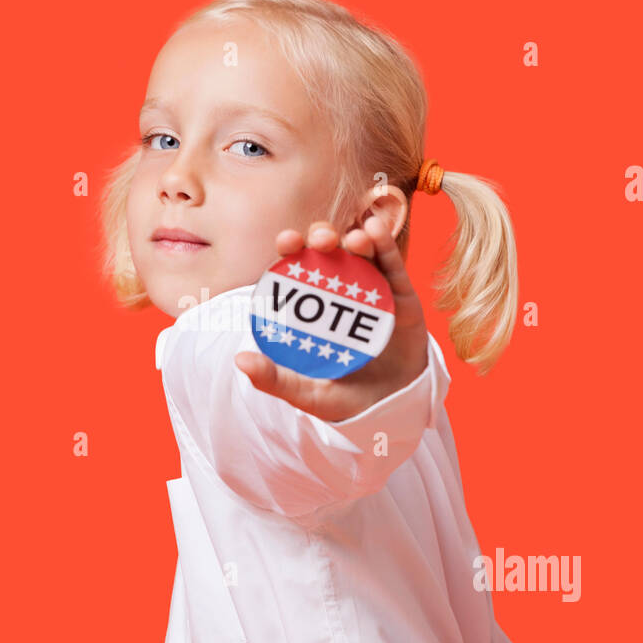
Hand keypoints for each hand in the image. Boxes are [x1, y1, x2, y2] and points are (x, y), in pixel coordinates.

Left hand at [234, 214, 429, 422]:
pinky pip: (393, 267)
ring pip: (361, 255)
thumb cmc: (345, 400)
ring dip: (356, 240)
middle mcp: (340, 292)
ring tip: (354, 240)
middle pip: (328, 255)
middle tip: (321, 241)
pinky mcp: (401, 296)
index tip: (286, 241)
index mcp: (312, 309)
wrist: (392, 412)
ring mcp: (372, 290)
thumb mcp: (307, 393)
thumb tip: (240, 360)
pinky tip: (375, 230)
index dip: (290, 250)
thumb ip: (275, 379)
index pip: (296, 271)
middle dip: (322, 238)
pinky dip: (385, 246)